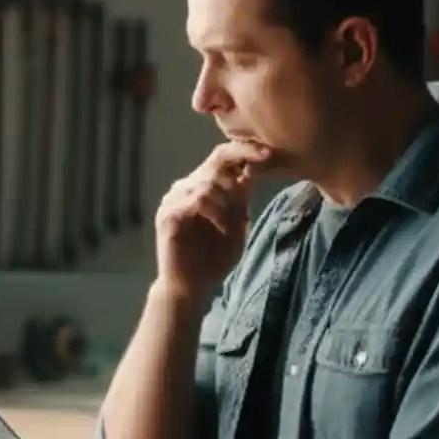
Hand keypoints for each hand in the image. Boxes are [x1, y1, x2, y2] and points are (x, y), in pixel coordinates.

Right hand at [155, 140, 271, 297]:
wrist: (192, 288)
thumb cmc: (213, 259)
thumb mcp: (236, 224)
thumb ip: (242, 198)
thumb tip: (256, 167)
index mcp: (203, 187)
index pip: (223, 156)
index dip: (245, 149)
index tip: (269, 152)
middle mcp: (187, 187)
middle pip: (217, 160)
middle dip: (242, 163)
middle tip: (258, 175)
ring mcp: (174, 199)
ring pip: (209, 181)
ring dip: (227, 202)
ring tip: (230, 225)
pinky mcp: (168, 215)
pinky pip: (197, 199)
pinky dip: (215, 212)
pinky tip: (221, 227)